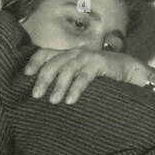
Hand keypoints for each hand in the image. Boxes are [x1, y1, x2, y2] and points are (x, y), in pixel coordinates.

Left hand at [25, 47, 147, 104]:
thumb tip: (45, 93)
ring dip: (59, 86)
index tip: (26, 75)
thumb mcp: (79, 75)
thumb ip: (64, 79)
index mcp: (68, 55)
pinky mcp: (99, 64)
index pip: (46, 53)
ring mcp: (87, 57)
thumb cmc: (101, 76)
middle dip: (43, 79)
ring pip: (67, 70)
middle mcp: (75, 53)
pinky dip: (76, 89)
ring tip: (53, 101)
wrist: (128, 71)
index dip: (34, 62)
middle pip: (53, 63)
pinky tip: (71, 101)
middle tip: (36, 95)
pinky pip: (84, 77)